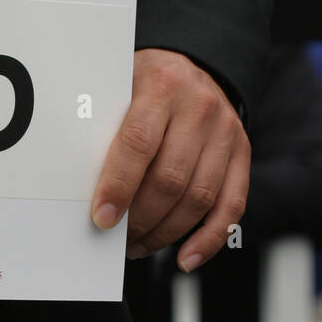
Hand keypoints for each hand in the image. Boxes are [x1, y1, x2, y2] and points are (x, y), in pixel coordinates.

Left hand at [91, 47, 249, 270]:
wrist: (190, 63)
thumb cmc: (142, 84)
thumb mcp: (119, 90)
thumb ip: (105, 128)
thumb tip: (78, 186)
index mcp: (161, 87)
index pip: (138, 145)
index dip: (118, 187)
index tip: (102, 218)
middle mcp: (200, 108)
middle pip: (170, 179)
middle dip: (140, 219)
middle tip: (116, 238)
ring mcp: (226, 132)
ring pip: (199, 198)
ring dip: (165, 233)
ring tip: (138, 246)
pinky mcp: (243, 152)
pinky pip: (232, 206)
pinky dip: (209, 239)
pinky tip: (185, 258)